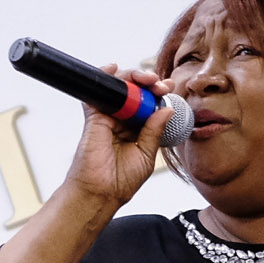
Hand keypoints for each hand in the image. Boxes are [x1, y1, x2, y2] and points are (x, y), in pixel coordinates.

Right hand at [59, 64, 182, 209]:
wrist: (101, 193)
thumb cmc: (121, 181)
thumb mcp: (146, 154)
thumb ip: (154, 131)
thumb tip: (166, 108)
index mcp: (138, 130)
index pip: (149, 105)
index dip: (159, 94)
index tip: (169, 88)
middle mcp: (123, 121)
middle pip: (136, 92)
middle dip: (149, 83)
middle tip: (160, 84)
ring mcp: (108, 117)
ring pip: (120, 88)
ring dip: (133, 78)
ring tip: (146, 79)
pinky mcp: (94, 117)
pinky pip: (97, 92)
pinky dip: (104, 77)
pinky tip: (113, 69)